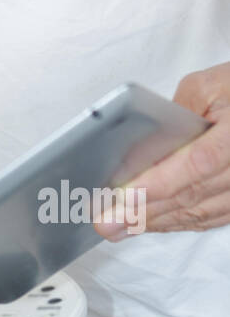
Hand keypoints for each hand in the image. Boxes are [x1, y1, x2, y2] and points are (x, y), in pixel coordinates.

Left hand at [93, 64, 229, 240]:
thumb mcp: (204, 88)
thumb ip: (174, 114)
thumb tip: (144, 144)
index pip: (197, 162)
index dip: (160, 183)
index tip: (125, 197)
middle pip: (192, 194)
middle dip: (144, 211)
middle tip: (106, 221)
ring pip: (199, 212)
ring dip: (157, 222)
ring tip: (118, 228)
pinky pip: (210, 217)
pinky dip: (178, 222)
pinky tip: (151, 224)